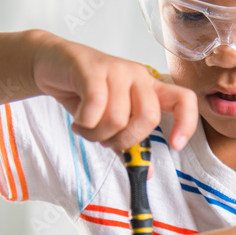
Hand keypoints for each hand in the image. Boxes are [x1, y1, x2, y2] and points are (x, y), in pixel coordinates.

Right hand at [31, 33, 196, 151]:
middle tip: (105, 140)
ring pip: (118, 117)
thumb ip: (128, 145)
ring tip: (85, 127)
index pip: (184, 100)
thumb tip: (147, 172)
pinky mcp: (92, 68)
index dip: (186, 123)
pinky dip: (85, 122)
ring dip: (96, 134)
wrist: (49, 62)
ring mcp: (117, 69)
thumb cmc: (82, 92)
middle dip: (125, 140)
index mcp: (149, 88)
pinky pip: (96, 104)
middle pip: (149, 117)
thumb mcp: (108, 120)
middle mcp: (138, 76)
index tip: (175, 146)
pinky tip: (78, 120)